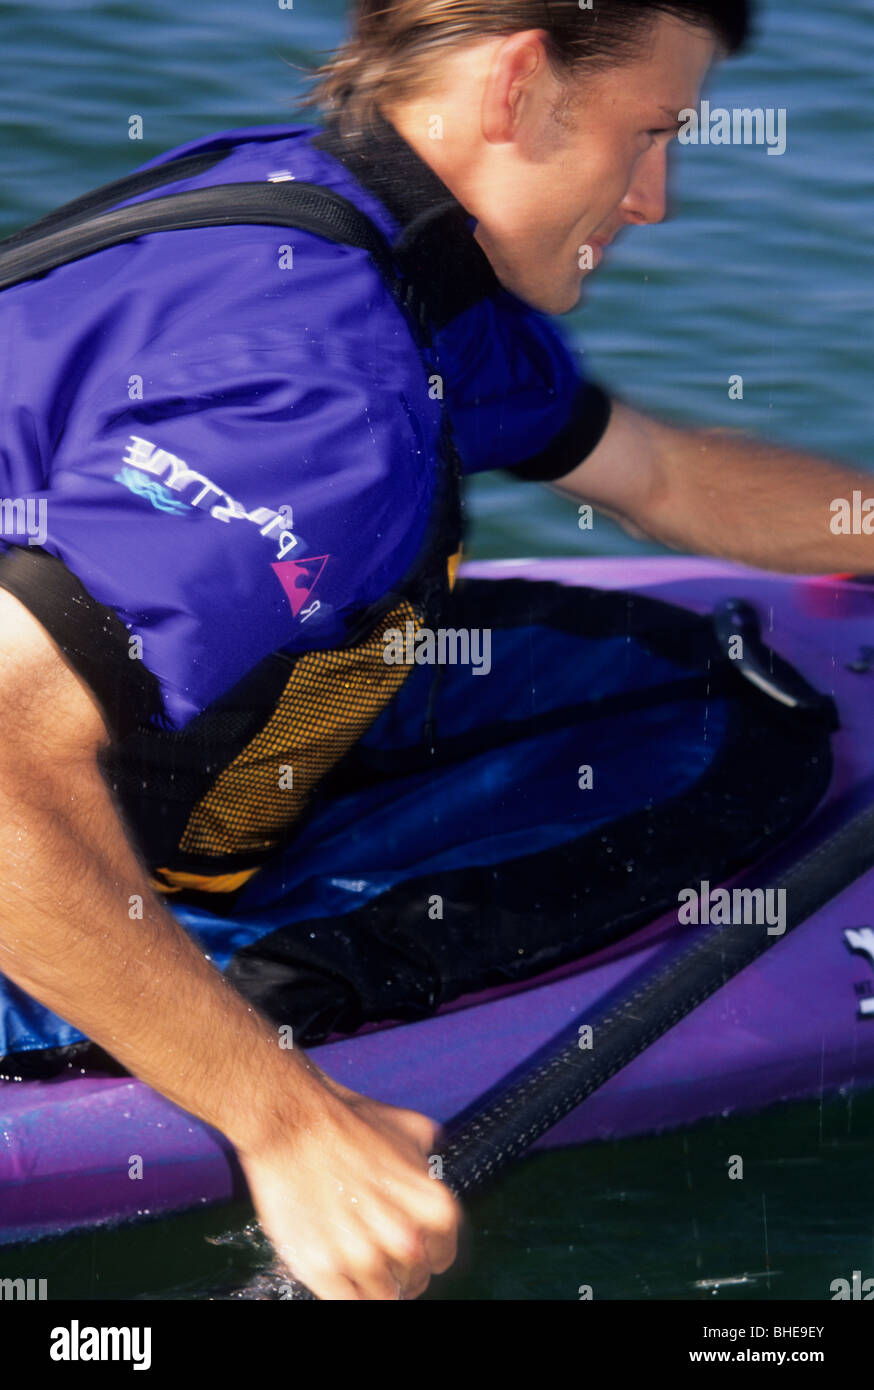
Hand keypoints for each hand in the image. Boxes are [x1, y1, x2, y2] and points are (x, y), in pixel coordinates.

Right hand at [239, 1080, 460, 1299]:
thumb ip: (427, 1155)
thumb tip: (432, 1159)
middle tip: (380, 1253)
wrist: (293, 1120)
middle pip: (413, 1280)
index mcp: (431, 1206)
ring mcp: (361, 1257)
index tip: (412, 1250)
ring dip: (371, 1282)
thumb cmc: (348, 1121)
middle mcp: (403, 1237)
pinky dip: (345, 1292)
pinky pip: (345, 1301)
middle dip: (400, 1270)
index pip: (442, 1257)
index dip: (427, 1253)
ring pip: (381, 1296)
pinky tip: (338, 1269)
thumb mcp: (408, 1128)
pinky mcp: (321, 1267)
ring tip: (354, 1256)